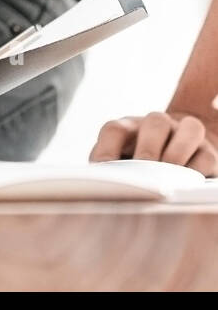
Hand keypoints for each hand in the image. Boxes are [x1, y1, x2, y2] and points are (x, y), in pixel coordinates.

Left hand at [89, 102, 217, 175]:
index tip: (103, 172)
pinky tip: (186, 185)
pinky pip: (207, 156)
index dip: (107, 150)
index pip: (115, 129)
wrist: (174, 161)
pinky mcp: (207, 151)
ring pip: (190, 128)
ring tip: (167, 177)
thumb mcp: (120, 166)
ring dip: (177, 154)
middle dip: (148, 149)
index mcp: (129, 128)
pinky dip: (196, 170)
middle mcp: (158, 125)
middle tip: (142, 173)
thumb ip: (112, 170)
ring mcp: (185, 134)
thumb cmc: (137, 169)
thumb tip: (103, 187)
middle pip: (156, 122)